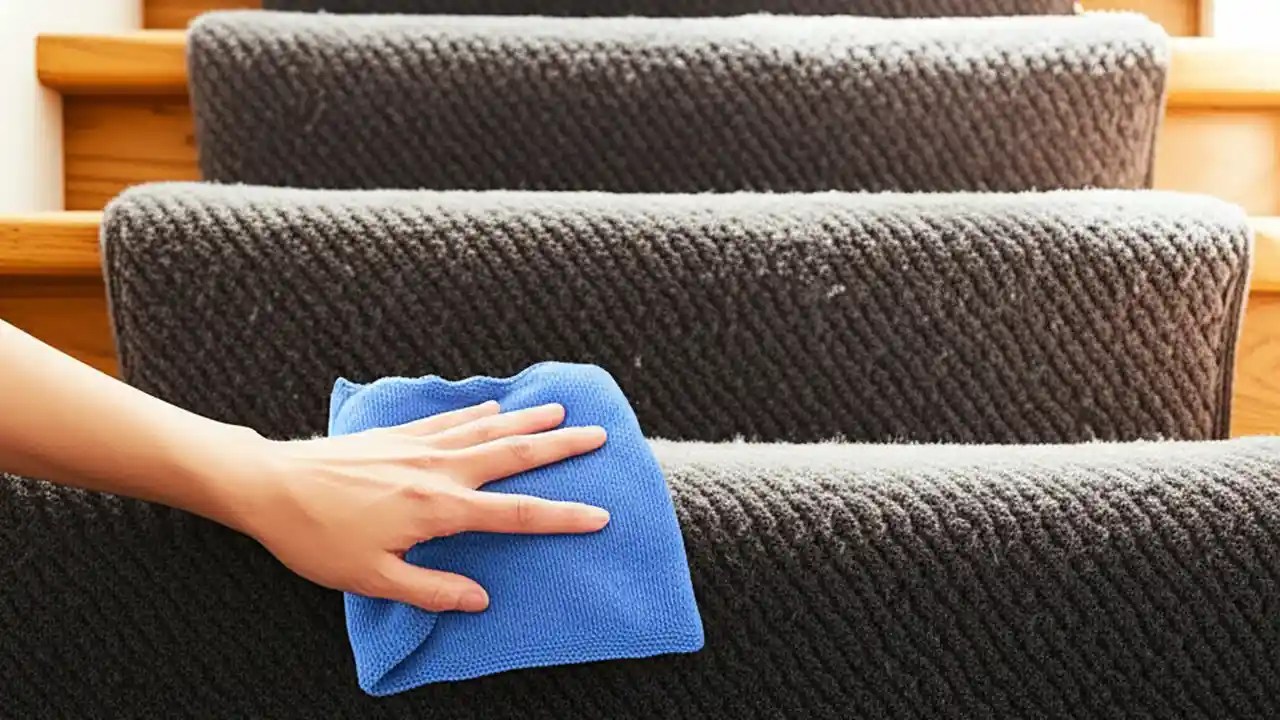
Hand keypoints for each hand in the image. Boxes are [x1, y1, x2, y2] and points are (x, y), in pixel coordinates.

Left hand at [237, 401, 608, 612]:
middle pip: (512, 455)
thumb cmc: (317, 539)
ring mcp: (417, 447)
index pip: (515, 514)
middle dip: (560, 447)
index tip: (599, 514)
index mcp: (437, 509)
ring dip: (526, 420)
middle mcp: (437, 470)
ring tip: (560, 411)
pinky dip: (475, 414)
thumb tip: (480, 600)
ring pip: (485, 429)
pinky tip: (492, 408)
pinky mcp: (395, 436)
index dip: (561, 516)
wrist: (269, 485)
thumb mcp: (373, 578)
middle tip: (599, 435)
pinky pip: (447, 420)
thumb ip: (431, 590)